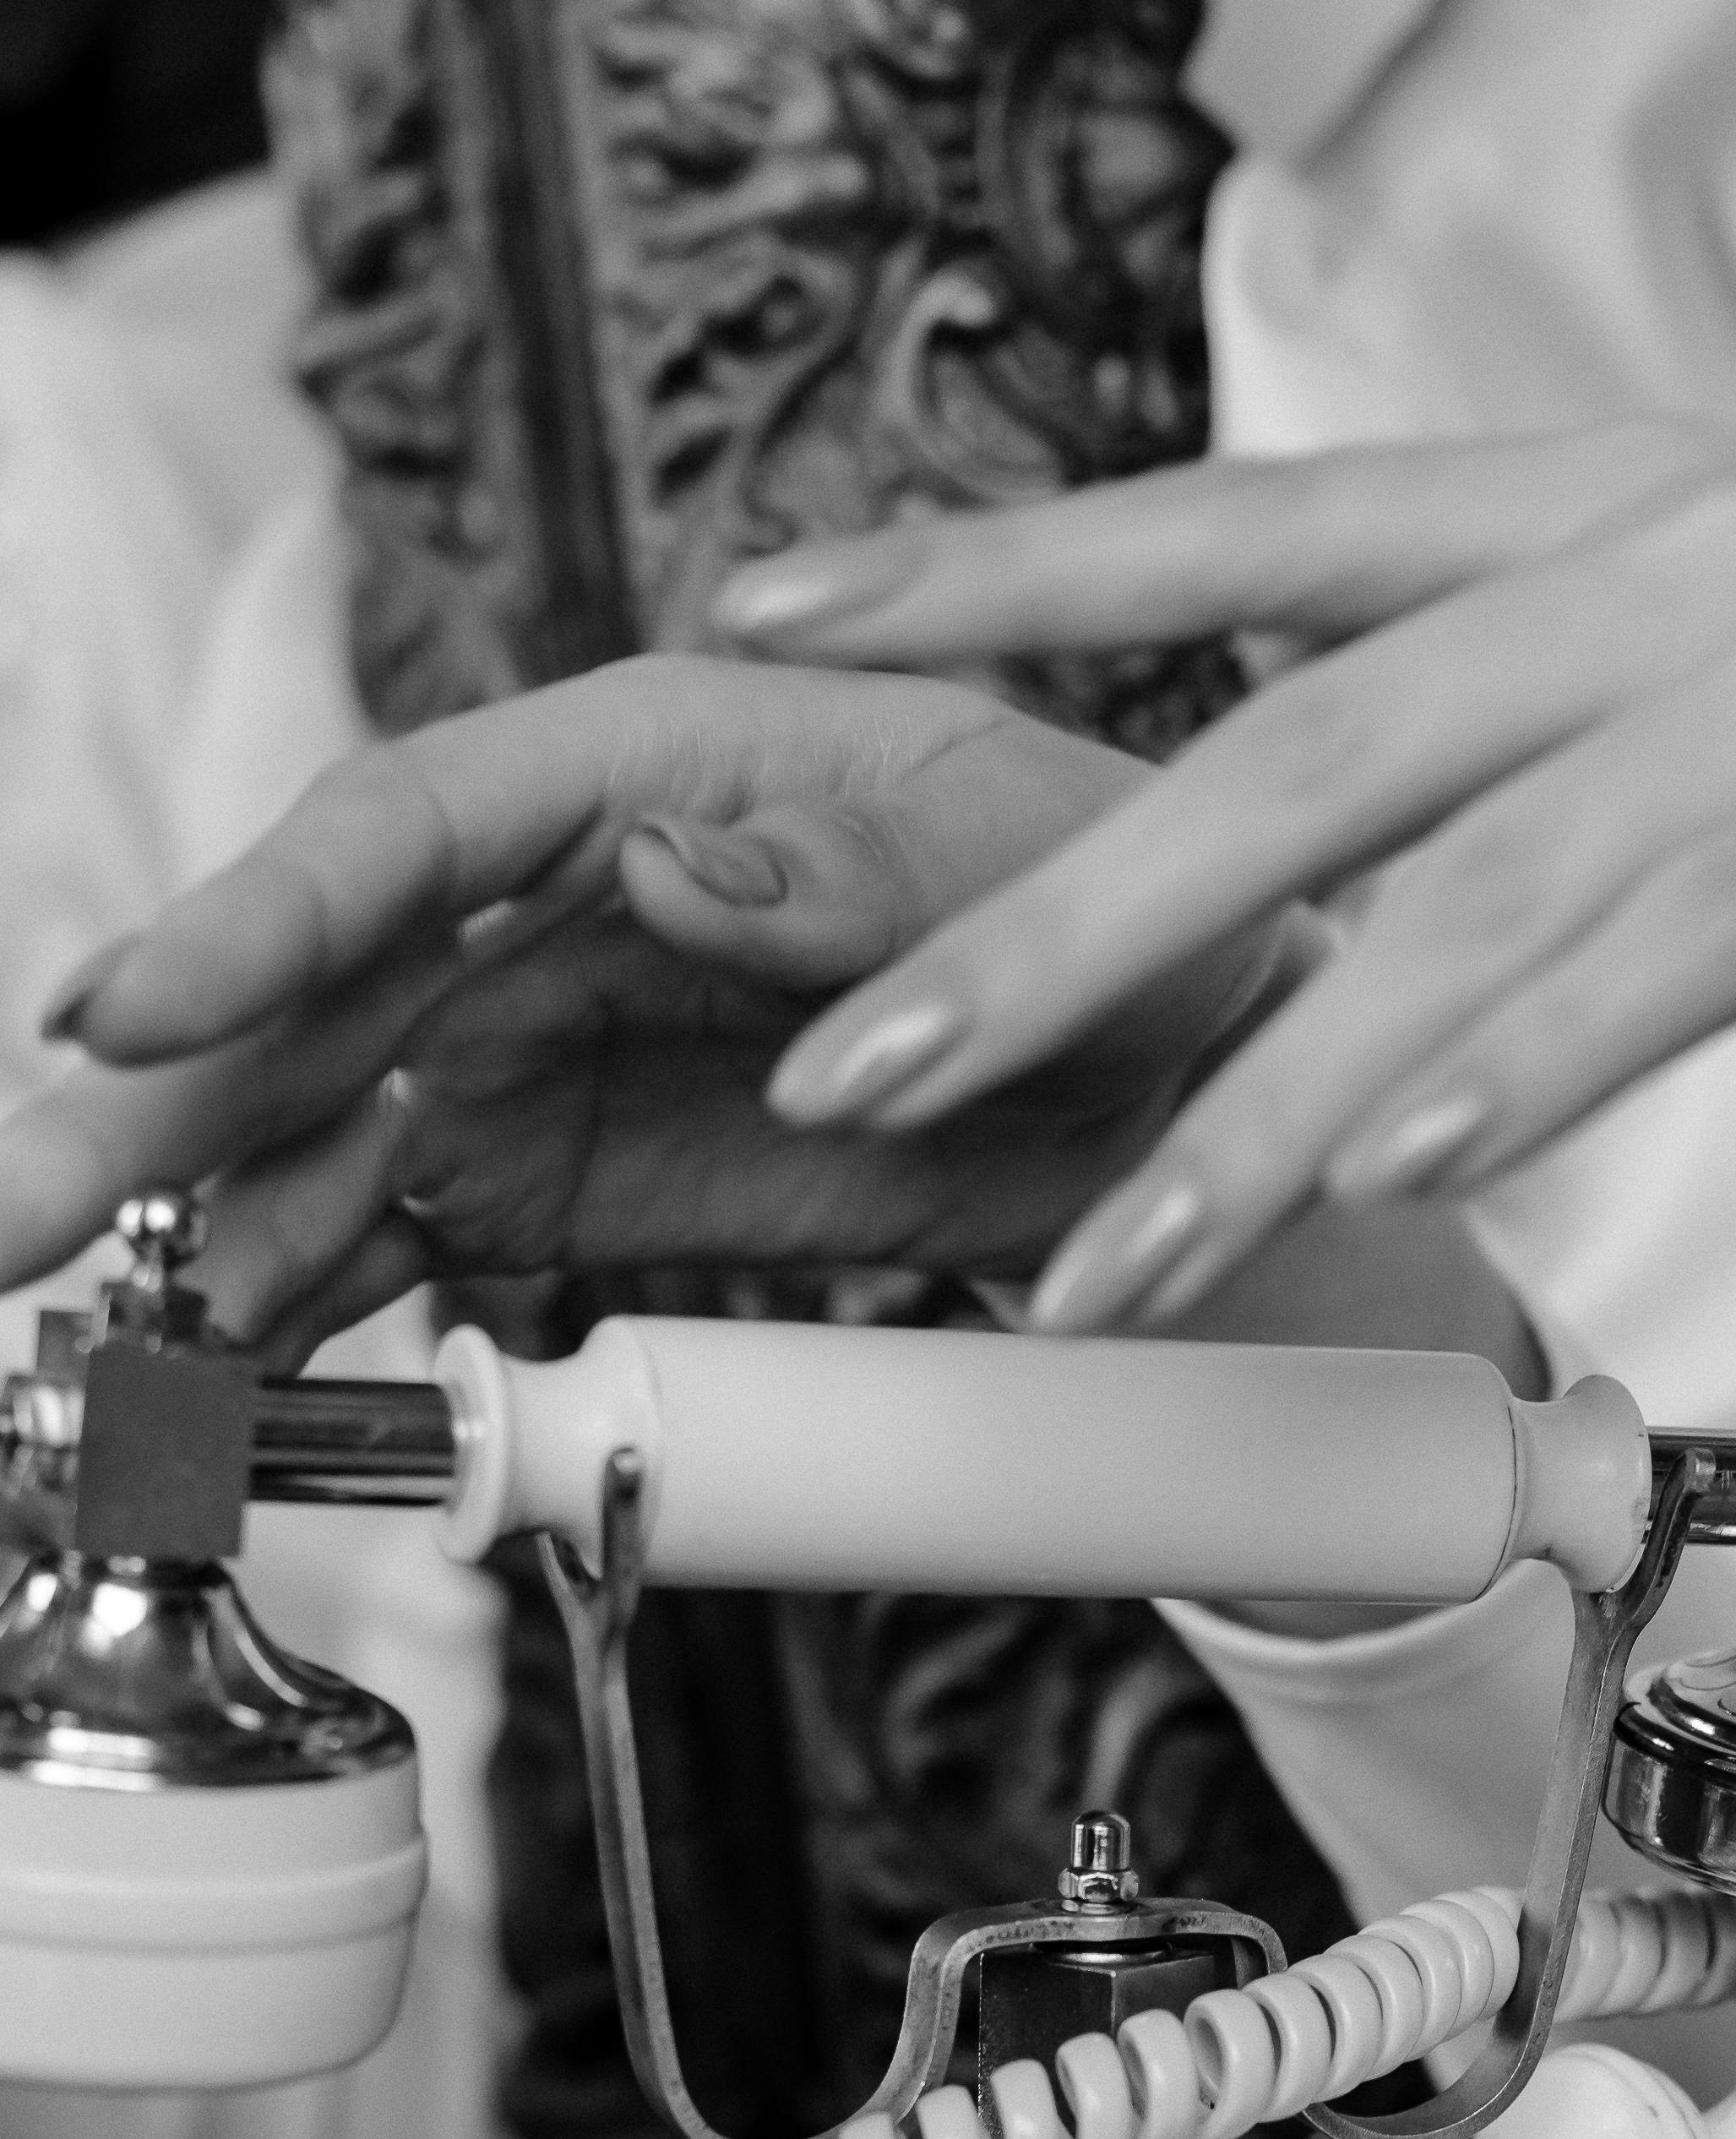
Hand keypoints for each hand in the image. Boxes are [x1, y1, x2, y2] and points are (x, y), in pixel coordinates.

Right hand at [0, 658, 1302, 1355]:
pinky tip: (215, 1382)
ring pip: (328, 1133)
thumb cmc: (1150, 914)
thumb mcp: (1054, 871)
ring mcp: (550, 1045)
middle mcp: (564, 894)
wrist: (1214, 1079)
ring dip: (199, 1234)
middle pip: (318, 992)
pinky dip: (311, 1311)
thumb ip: (861, 876)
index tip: (131, 1014)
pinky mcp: (570, 1182)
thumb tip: (659, 858)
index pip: (416, 829)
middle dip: (153, 1106)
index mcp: (659, 757)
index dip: (263, 922)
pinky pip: (406, 1238)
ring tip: (93, 1345)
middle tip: (23, 1214)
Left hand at [715, 431, 1735, 1415]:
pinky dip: (1522, 1067)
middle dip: (1053, 923)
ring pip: (1459, 900)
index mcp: (1607, 498)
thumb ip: (1536, 751)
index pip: (1243, 523)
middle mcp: (1678, 545)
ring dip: (1252, 1102)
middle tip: (860, 1062)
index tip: (771, 619)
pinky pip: (1676, 951)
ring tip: (1099, 1261)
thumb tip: (1319, 894)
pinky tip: (1397, 1166)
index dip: (993, 571)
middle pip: (1294, 741)